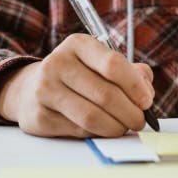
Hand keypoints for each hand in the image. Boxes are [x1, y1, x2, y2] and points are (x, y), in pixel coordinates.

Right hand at [0, 33, 154, 137]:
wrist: (31, 89)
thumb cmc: (78, 76)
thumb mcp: (100, 62)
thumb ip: (130, 72)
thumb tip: (146, 92)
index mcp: (77, 44)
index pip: (112, 64)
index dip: (135, 86)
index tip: (147, 101)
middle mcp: (58, 63)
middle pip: (105, 94)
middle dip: (130, 112)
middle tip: (140, 121)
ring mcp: (45, 89)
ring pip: (92, 116)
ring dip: (116, 127)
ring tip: (124, 128)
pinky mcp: (39, 115)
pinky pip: (78, 129)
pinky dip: (98, 133)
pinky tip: (103, 129)